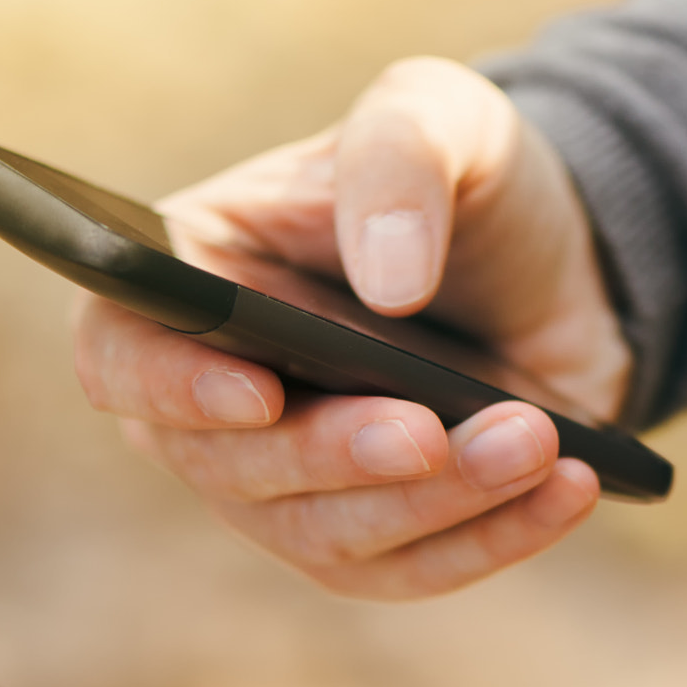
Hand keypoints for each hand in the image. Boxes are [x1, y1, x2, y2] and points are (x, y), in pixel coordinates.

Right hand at [72, 57, 631, 598]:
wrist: (561, 263)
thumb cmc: (462, 178)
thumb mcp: (440, 116)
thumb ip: (400, 158)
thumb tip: (388, 287)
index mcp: (190, 284)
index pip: (122, 356)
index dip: (173, 389)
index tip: (259, 392)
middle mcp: (217, 402)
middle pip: (233, 470)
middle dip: (337, 457)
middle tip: (427, 430)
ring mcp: (293, 484)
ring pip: (328, 536)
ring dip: (432, 501)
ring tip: (534, 443)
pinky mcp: (380, 536)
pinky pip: (417, 570)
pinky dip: (496, 538)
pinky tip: (564, 489)